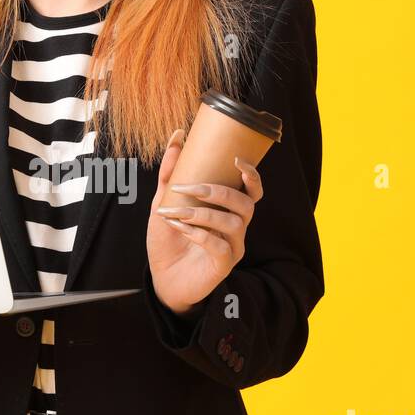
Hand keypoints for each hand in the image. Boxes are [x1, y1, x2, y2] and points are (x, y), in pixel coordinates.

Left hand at [146, 128, 263, 314]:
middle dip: (216, 192)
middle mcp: (237, 227)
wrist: (162, 278)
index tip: (236, 160)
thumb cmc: (169, 240)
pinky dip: (198, 234)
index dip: (252, 175)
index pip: (253, 190)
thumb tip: (177, 135)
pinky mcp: (224, 266)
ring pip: (233, 223)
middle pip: (245, 204)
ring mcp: (233, 247)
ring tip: (176, 213)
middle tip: (185, 189)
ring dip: (202, 213)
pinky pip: (220, 246)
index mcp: (228, 210)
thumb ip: (170, 173)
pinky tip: (180, 229)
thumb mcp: (165, 203)